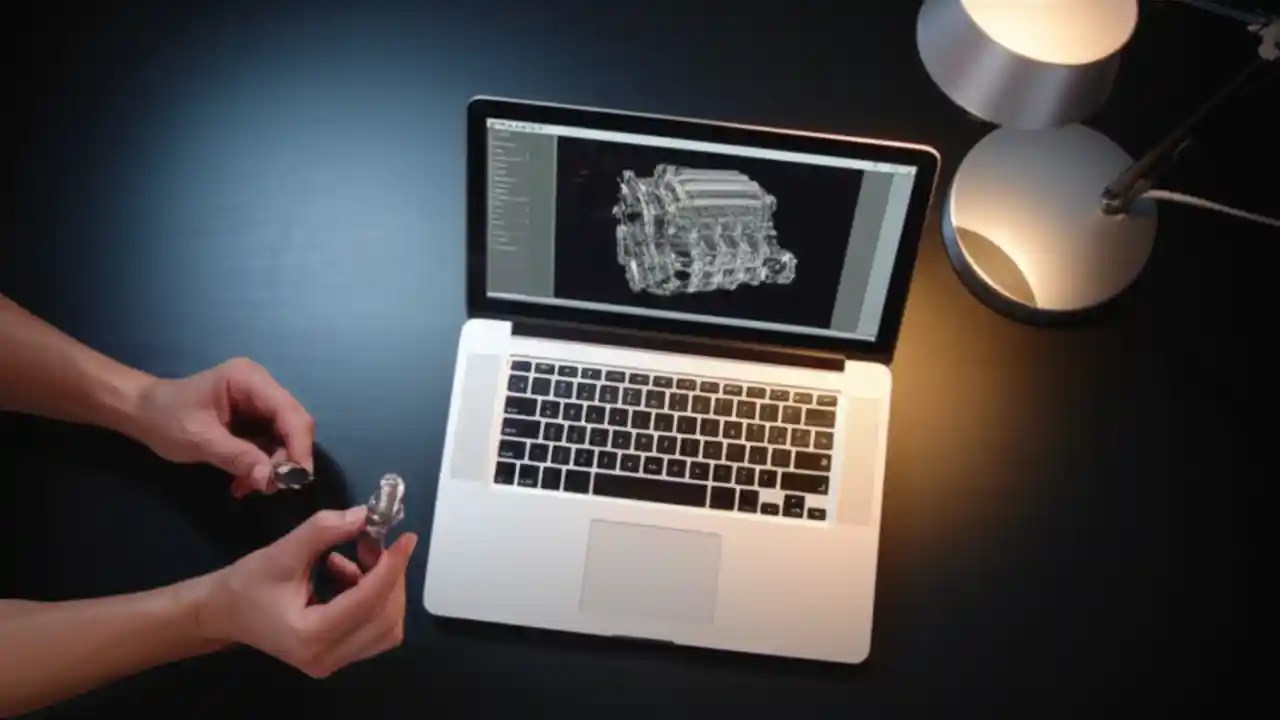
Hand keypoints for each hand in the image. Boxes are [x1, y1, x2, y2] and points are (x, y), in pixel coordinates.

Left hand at [130, 357, 314, 495]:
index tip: (298, 479)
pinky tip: (245, 482)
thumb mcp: (199, 439)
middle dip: (287, 459)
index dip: (300, 447)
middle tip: (272, 488)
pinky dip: (261, 465)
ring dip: (273, 466)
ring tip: (252, 488)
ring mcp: (259, 402)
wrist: (140, 412)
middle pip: (293, 425)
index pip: (291, 414)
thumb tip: (270, 480)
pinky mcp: (253, 418)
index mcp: (250, 380)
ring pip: (284, 437)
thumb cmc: (165, 418)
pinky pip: (270, 443)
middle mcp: (262, 387)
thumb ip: (237, 457)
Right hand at [197, 506, 417, 677]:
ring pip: (386, 627)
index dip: (392, 567)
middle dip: (389, 577)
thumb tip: (367, 515)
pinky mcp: (337, 657)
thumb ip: (325, 530)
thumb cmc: (248, 583)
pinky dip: (373, 599)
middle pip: (386, 618)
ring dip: (383, 588)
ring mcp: (333, 663)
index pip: (368, 601)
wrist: (224, 613)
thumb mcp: (283, 550)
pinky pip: (374, 630)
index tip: (407, 537)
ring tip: (357, 559)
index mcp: (310, 636)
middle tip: (373, 543)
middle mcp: (326, 658)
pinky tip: (348, 575)